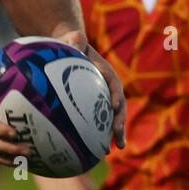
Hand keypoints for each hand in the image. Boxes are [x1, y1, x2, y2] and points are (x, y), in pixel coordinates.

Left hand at [55, 29, 125, 149]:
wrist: (69, 50)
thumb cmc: (70, 44)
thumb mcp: (72, 39)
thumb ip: (74, 40)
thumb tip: (72, 40)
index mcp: (105, 73)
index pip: (113, 84)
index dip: (115, 94)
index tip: (114, 105)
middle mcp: (106, 88)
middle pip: (117, 106)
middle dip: (119, 122)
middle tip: (118, 137)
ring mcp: (100, 98)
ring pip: (109, 118)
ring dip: (113, 134)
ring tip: (112, 150)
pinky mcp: (91, 107)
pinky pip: (95, 122)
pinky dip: (95, 135)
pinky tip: (90, 150)